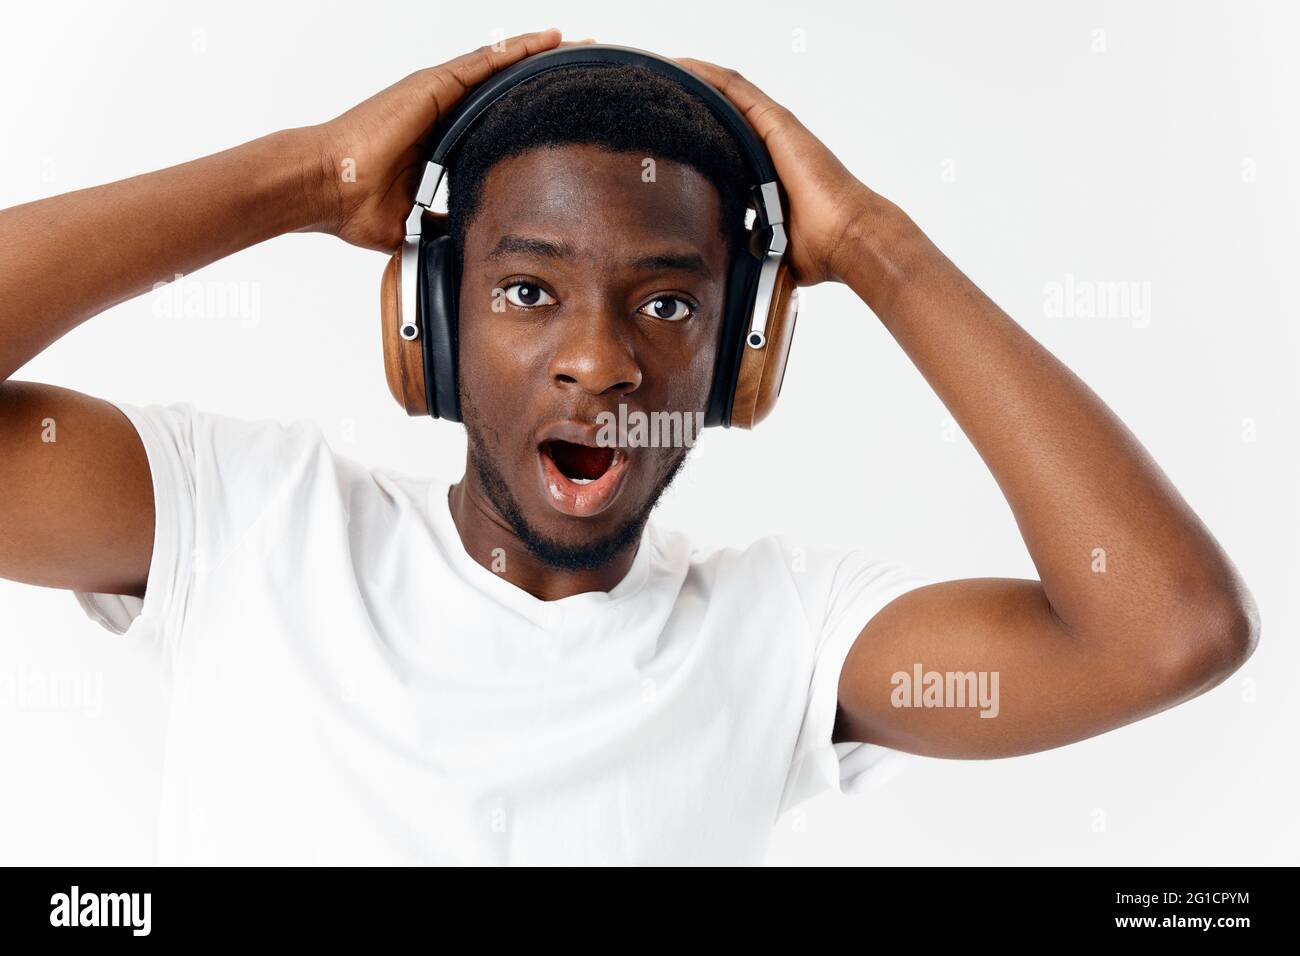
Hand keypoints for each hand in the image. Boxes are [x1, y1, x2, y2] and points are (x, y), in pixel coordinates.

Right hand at [309, 29, 591, 251]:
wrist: (325, 189)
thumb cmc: (352, 206)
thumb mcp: (412, 225)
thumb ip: (441, 226)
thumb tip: (465, 242)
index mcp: (437, 142)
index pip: (490, 122)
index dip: (523, 114)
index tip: (557, 116)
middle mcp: (439, 112)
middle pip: (500, 88)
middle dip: (539, 78)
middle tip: (581, 69)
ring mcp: (436, 96)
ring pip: (498, 67)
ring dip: (537, 55)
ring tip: (576, 45)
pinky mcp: (432, 86)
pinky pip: (484, 62)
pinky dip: (516, 50)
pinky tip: (549, 41)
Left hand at [673, 57, 881, 285]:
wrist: (846, 238)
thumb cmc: (820, 249)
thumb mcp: (770, 252)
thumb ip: (750, 248)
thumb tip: (732, 257)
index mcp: (765, 178)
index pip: (726, 152)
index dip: (699, 143)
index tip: (668, 141)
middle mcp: (769, 150)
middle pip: (724, 119)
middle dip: (691, 109)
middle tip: (655, 101)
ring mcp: (774, 133)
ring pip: (728, 96)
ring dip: (696, 82)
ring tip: (663, 71)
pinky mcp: (776, 123)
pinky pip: (737, 89)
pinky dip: (710, 76)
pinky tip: (684, 65)